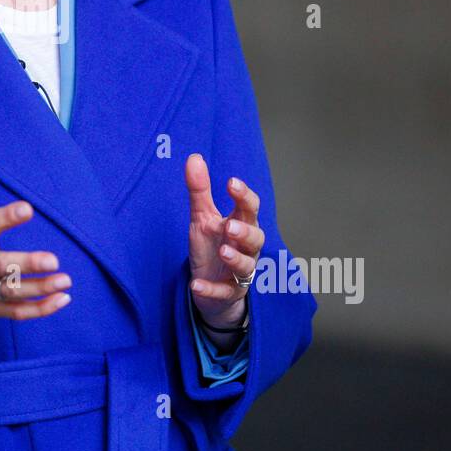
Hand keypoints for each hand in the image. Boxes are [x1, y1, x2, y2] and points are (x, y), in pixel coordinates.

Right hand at [0, 151, 71, 343]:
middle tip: (54, 260)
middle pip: (2, 267)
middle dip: (28, 265)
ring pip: (14, 293)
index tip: (28, 208)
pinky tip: (63, 298)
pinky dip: (41, 309)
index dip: (6, 218)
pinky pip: (18, 313)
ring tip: (66, 280)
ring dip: (41, 288)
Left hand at [185, 153, 263, 330]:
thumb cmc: (212, 247)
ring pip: (246, 266)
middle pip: (256, 238)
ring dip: (235, 259)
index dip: (244, 196)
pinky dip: (211, 290)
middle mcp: (245, 248)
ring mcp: (238, 272)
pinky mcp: (227, 293)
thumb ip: (200, 190)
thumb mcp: (203, 217)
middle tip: (230, 226)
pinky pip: (222, 293)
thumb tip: (194, 157)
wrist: (211, 288)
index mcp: (240, 225)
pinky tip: (197, 285)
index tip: (231, 183)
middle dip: (245, 232)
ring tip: (222, 252)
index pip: (249, 208)